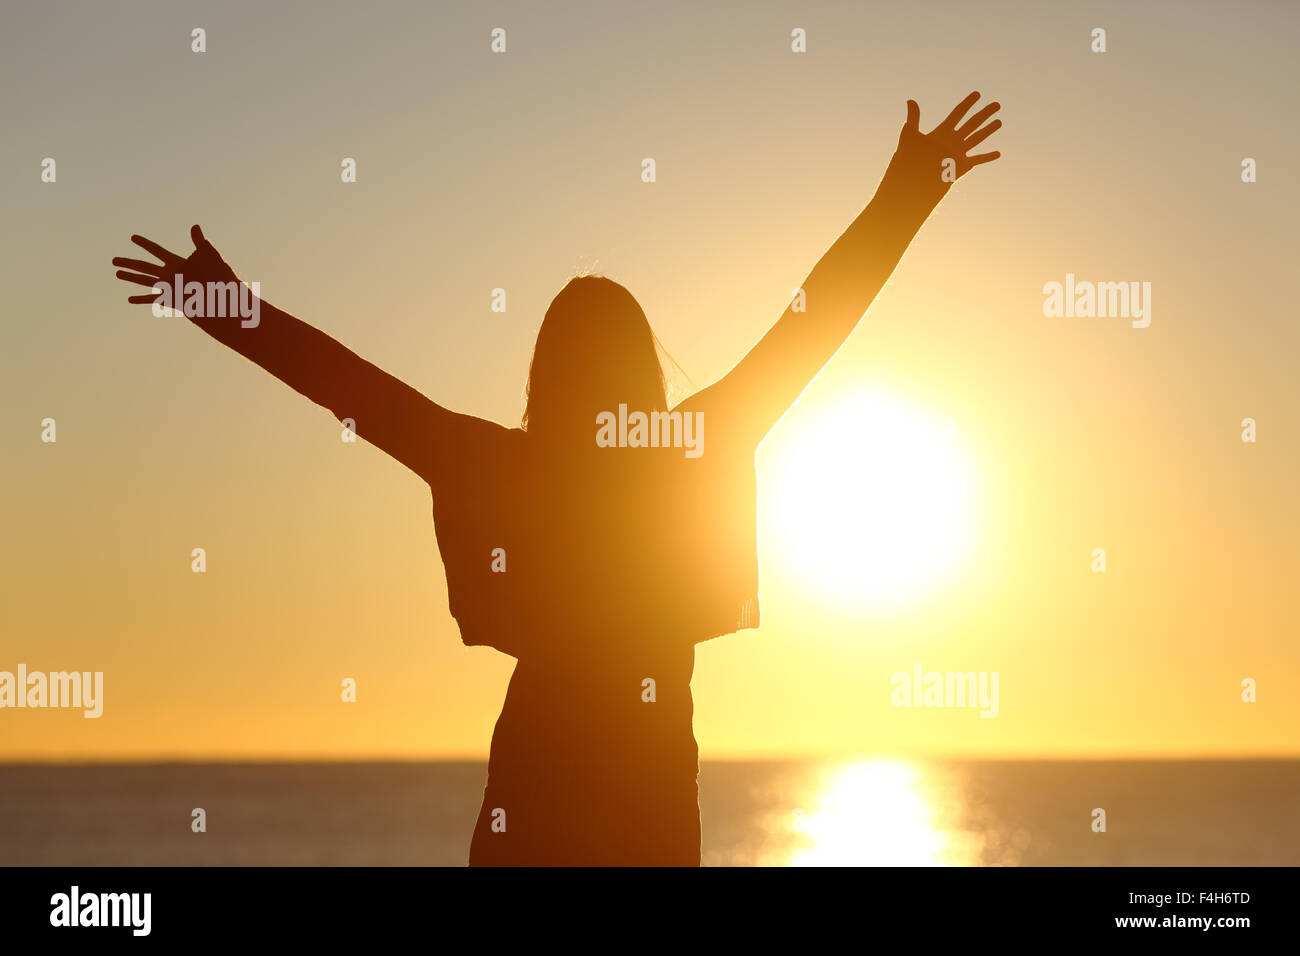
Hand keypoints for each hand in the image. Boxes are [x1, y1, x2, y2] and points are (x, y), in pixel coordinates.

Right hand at [113, 225, 236, 314]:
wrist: (224, 301)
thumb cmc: (220, 279)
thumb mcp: (209, 258)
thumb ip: (200, 243)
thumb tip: (195, 226)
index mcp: (178, 263)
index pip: (157, 251)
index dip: (145, 244)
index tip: (132, 237)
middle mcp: (171, 275)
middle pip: (145, 266)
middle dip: (129, 262)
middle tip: (112, 260)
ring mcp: (170, 288)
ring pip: (145, 282)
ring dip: (131, 278)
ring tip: (116, 274)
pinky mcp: (172, 300)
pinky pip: (153, 300)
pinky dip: (142, 299)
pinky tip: (129, 299)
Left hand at [888, 92, 1001, 191]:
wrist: (912, 183)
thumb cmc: (907, 160)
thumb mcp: (910, 137)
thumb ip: (913, 119)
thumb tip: (910, 101)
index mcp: (942, 132)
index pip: (958, 113)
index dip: (968, 103)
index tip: (978, 94)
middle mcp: (952, 141)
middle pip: (972, 123)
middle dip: (984, 114)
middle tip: (997, 104)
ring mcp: (957, 154)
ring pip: (977, 139)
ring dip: (988, 130)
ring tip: (999, 122)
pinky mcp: (960, 167)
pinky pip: (977, 160)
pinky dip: (987, 157)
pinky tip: (998, 153)